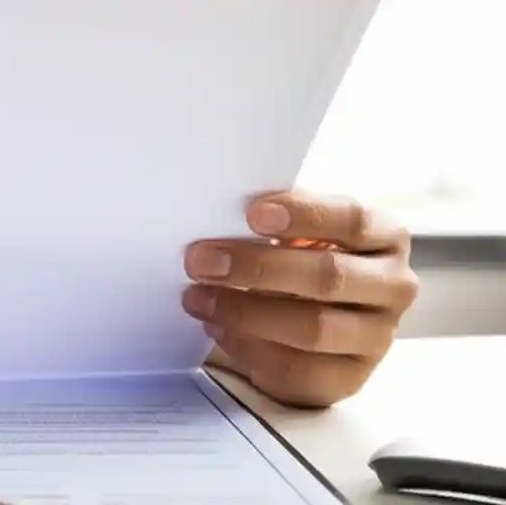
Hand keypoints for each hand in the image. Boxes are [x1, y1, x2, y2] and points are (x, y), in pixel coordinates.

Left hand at [182, 191, 417, 407]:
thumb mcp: (299, 231)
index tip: (252, 213)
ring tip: (198, 298)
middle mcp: (393, 286)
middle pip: (329, 276)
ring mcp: (377, 336)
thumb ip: (274, 222)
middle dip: (258, 268)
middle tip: (201, 261)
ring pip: (314, 328)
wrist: (317, 317)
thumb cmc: (303, 259)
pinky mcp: (352, 377)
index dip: (304, 215)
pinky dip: (251, 349)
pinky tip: (219, 329)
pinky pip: (300, 369)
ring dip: (246, 313)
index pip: (353, 220)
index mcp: (385, 236)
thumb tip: (219, 216)